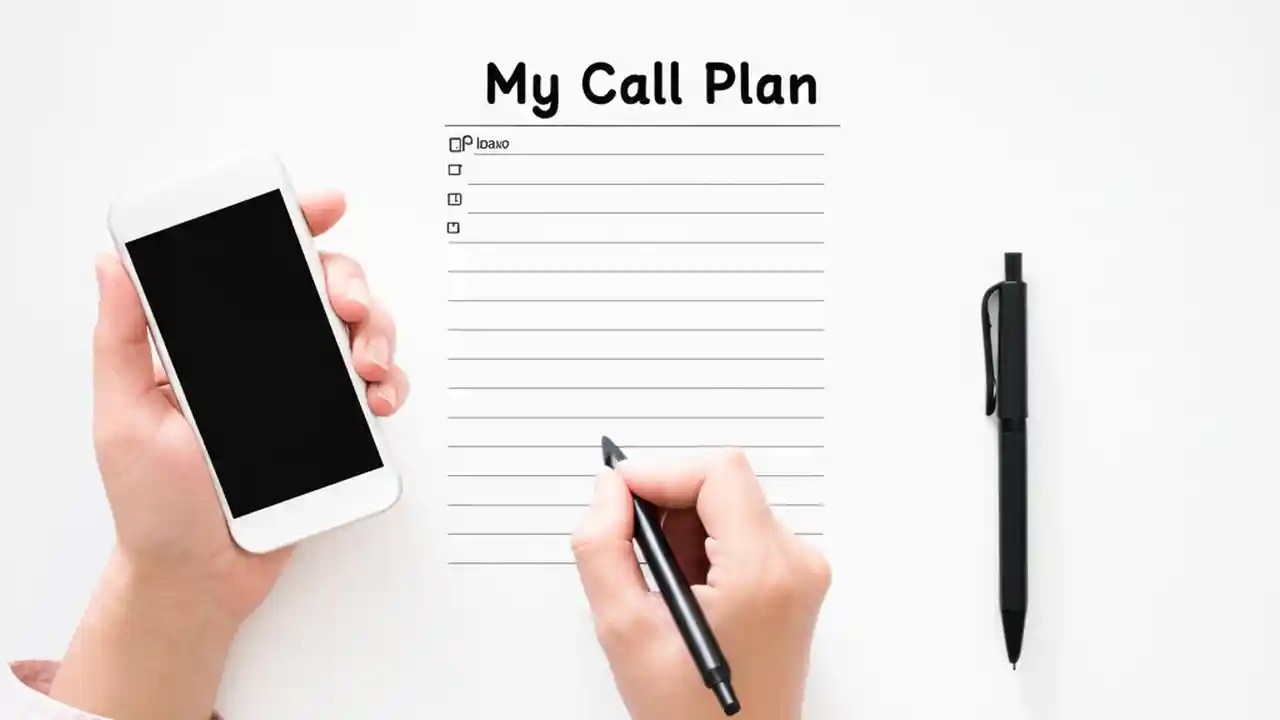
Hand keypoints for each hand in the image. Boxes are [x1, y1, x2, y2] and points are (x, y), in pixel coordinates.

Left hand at [50, 190, 408, 719]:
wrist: (200, 577)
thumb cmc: (155, 506)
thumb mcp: (124, 416)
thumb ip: (123, 338)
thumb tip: (112, 262)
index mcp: (211, 343)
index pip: (252, 267)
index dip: (290, 226)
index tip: (318, 207)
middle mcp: (262, 357)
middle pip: (320, 288)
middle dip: (349, 282)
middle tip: (349, 307)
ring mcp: (302, 389)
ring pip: (359, 332)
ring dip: (377, 333)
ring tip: (369, 365)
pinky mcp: (333, 426)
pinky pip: (377, 390)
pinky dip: (390, 384)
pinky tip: (378, 398)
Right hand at [572, 450, 830, 719]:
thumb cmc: (691, 716)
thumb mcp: (624, 630)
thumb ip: (604, 548)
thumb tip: (608, 493)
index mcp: (763, 572)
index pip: (718, 472)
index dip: (660, 472)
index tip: (620, 494)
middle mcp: (795, 564)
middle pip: (723, 485)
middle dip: (668, 507)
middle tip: (637, 554)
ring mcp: (801, 572)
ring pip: (729, 506)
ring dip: (684, 532)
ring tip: (666, 589)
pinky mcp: (794, 580)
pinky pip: (741, 533)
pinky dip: (704, 549)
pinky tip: (688, 594)